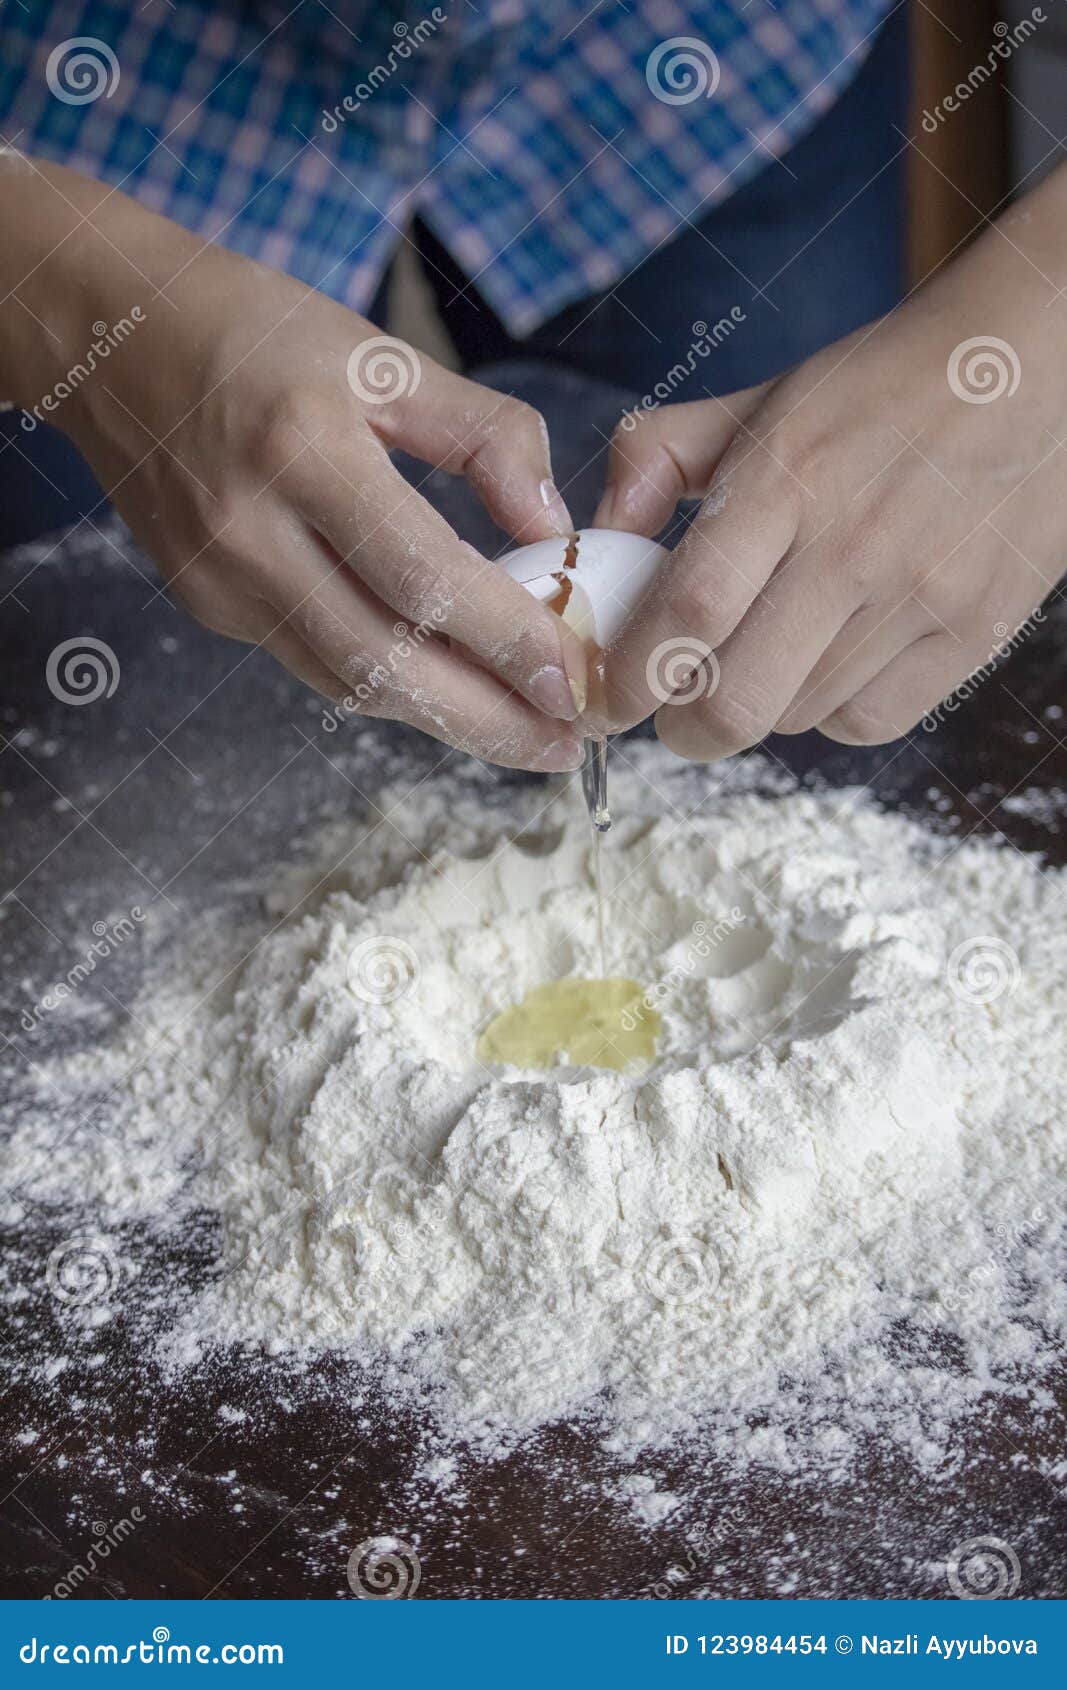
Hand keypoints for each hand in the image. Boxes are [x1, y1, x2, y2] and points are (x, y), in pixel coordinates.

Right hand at [1, 161, 584, 770]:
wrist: (114, 339)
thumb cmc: (257, 332)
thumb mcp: (384, 353)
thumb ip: (484, 433)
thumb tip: (554, 525)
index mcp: (303, 448)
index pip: (421, 576)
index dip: (503, 638)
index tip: (571, 680)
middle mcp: (252, 531)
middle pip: (383, 661)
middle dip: (486, 720)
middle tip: (567, 747)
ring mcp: (221, 581)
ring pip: (349, 682)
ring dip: (445, 721)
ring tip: (526, 737)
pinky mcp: (210, 606)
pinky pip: (318, 665)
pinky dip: (392, 686)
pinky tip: (451, 693)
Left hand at [593, 163, 1066, 759]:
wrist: (1035, 368)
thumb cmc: (885, 387)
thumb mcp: (764, 397)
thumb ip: (663, 454)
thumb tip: (601, 529)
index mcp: (787, 478)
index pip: (689, 611)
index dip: (634, 676)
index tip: (610, 697)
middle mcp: (852, 545)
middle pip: (738, 699)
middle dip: (683, 730)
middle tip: (672, 717)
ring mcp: (920, 596)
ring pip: (799, 717)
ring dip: (759, 712)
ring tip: (758, 670)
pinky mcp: (973, 632)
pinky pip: (871, 723)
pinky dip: (829, 717)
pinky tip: (823, 672)